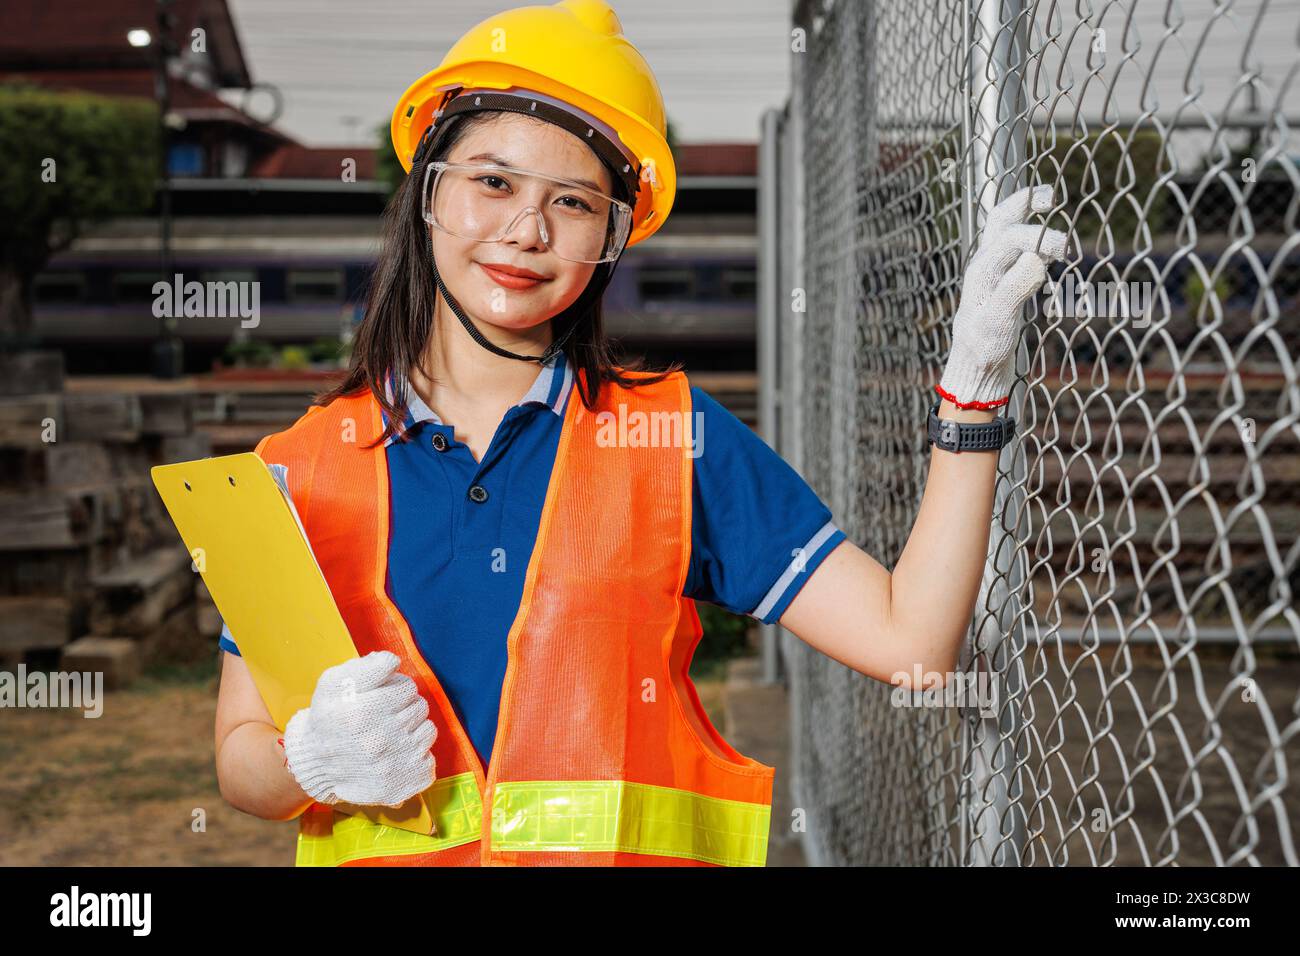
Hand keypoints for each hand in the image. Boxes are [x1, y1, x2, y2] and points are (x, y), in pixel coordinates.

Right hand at [283, 651, 436, 807]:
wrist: (318, 764)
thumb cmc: (329, 719)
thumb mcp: (333, 684)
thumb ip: (366, 667)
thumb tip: (392, 661)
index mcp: (363, 712)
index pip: (407, 687)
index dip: (395, 689)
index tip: (381, 698)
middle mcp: (380, 739)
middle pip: (420, 706)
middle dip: (404, 707)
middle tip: (383, 717)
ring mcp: (395, 763)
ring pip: (428, 730)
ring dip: (413, 729)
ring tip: (389, 735)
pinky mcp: (405, 782)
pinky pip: (429, 759)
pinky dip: (417, 755)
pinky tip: (396, 755)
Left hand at [937, 185, 1068, 408]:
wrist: (976, 370)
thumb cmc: (984, 349)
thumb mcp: (999, 322)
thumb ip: (1015, 288)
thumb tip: (1036, 258)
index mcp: (981, 271)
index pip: (1011, 237)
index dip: (1039, 236)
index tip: (1065, 250)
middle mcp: (985, 266)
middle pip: (1000, 221)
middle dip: (1023, 201)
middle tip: (1051, 194)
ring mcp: (993, 273)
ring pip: (1006, 230)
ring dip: (1025, 213)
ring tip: (1048, 202)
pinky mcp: (1002, 283)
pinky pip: (1014, 248)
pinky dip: (1029, 235)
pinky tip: (1045, 241)